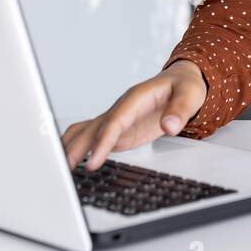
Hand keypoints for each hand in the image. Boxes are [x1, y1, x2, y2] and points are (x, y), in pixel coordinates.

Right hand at [60, 61, 207, 168]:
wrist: (181, 82)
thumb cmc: (184, 86)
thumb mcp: (190, 94)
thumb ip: (181, 110)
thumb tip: (171, 125)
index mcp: (135, 98)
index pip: (115, 122)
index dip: (102, 142)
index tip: (93, 161)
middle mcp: (121, 108)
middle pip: (93, 128)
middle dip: (76, 148)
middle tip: (64, 169)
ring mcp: (117, 119)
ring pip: (87, 132)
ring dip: (72, 147)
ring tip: (60, 168)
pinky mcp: (119, 130)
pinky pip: (94, 138)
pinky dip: (79, 148)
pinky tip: (71, 162)